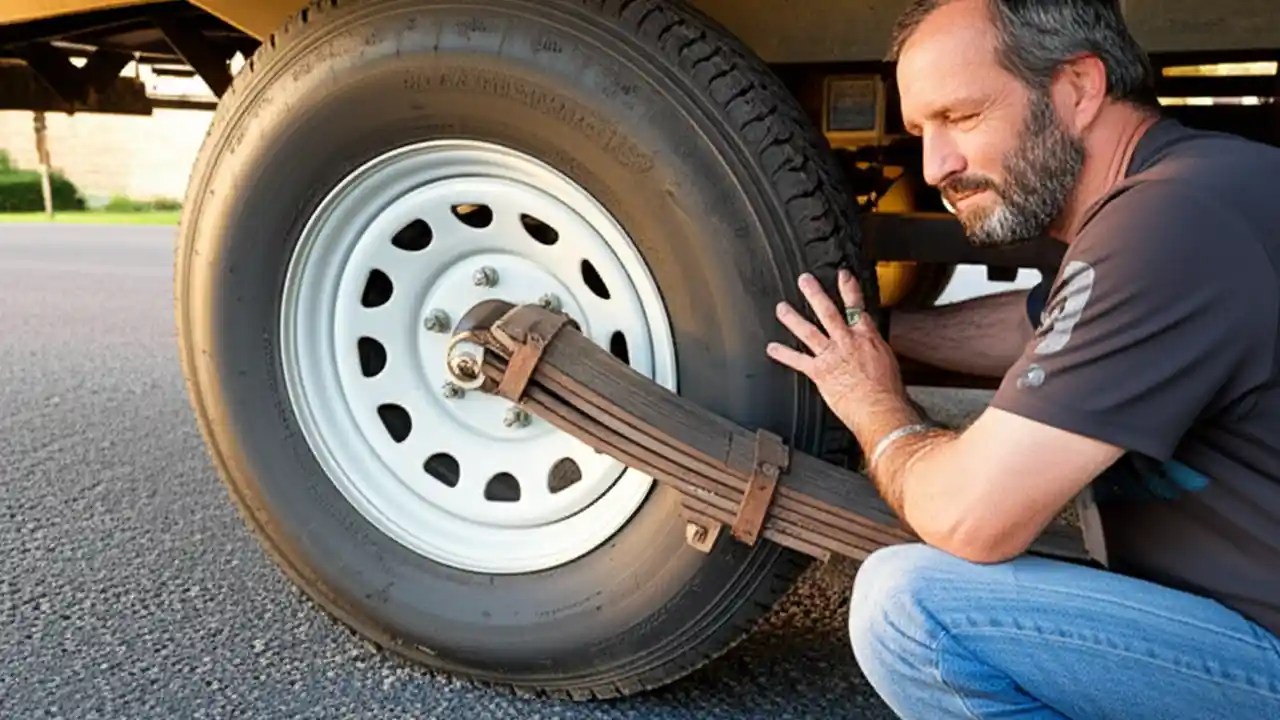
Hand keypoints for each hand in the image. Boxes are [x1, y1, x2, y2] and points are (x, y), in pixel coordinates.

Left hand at [766, 270, 908, 433]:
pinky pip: (798, 361)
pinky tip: (773, 348)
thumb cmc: (888, 392)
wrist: (881, 409)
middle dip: (815, 294)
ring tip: (782, 308)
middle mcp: (848, 342)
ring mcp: (832, 355)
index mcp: (868, 338)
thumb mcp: (888, 363)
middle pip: (828, 312)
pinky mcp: (820, 372)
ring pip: (809, 331)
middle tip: (804, 281)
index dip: (849, 289)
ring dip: (793, 318)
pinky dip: (783, 354)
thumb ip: (875, 353)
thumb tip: (874, 355)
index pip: (857, 307)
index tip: (842, 275)